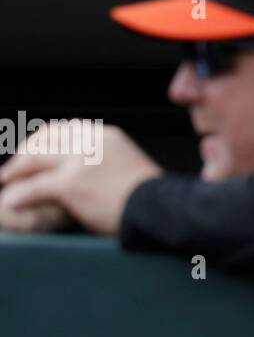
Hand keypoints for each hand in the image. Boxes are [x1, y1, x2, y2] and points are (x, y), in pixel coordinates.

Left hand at [0, 123, 162, 236]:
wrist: (157, 208)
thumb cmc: (147, 195)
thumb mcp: (126, 164)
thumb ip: (105, 160)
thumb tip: (85, 170)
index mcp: (106, 136)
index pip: (65, 128)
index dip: (44, 139)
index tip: (33, 151)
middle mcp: (91, 142)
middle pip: (45, 139)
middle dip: (25, 153)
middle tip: (13, 169)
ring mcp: (79, 161)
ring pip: (35, 160)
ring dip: (15, 171)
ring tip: (6, 183)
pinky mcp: (71, 184)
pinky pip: (34, 188)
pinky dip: (19, 195)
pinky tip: (11, 203)